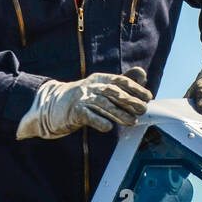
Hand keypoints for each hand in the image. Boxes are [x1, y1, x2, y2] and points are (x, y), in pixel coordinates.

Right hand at [17, 66, 153, 138]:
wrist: (53, 107)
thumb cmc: (84, 98)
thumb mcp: (102, 88)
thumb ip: (122, 82)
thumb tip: (142, 74)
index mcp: (100, 79)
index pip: (120, 80)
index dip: (135, 88)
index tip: (148, 97)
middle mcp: (91, 86)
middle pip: (113, 92)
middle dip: (130, 100)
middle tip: (143, 109)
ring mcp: (81, 98)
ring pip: (103, 104)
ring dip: (119, 113)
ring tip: (132, 122)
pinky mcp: (73, 112)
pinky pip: (87, 116)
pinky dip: (99, 121)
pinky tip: (108, 127)